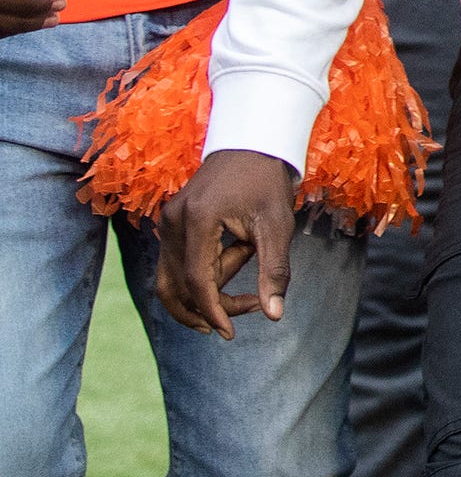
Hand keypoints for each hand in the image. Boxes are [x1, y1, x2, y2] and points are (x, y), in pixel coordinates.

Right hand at [156, 149, 300, 336]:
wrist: (252, 142)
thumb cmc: (268, 182)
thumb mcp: (277, 226)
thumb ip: (274, 271)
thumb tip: (274, 315)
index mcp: (197, 220)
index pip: (197, 281)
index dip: (213, 311)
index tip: (229, 334)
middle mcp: (172, 222)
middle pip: (179, 285)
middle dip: (209, 305)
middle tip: (244, 313)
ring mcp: (166, 222)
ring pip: (172, 278)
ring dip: (203, 291)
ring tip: (241, 285)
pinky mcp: (169, 222)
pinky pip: (176, 262)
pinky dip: (200, 273)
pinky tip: (232, 263)